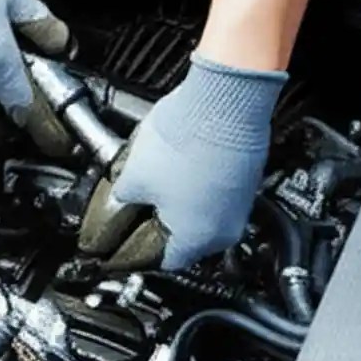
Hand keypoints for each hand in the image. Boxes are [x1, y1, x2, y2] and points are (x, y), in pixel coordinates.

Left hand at [79, 57, 286, 270]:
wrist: (224, 98)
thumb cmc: (188, 136)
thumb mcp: (134, 176)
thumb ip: (121, 200)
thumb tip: (116, 203)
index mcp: (196, 240)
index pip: (158, 262)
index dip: (132, 251)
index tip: (120, 245)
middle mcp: (224, 230)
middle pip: (180, 240)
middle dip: (154, 226)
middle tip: (134, 212)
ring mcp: (238, 205)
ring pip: (198, 216)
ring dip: (175, 205)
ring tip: (154, 183)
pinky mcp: (244, 180)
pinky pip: (213, 195)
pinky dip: (193, 187)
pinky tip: (177, 168)